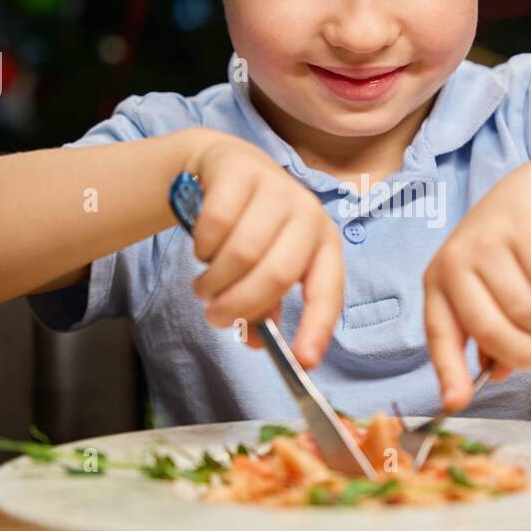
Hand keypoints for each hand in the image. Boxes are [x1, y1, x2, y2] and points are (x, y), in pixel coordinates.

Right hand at [181, 132, 342, 368]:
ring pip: (242, 252)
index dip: (317, 327)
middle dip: (240, 305)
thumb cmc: (251, 228)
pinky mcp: (241, 171)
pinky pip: (215, 223)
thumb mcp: (264, 266)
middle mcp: (308, 213)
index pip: (329, 291)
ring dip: (214, 280)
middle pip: (278, 274)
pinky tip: (202, 249)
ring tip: (204, 285)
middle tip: (215, 316)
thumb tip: (254, 342)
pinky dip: (202, 247)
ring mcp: (277, 187)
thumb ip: (262, 307)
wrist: (225, 169)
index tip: (302, 361)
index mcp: (324, 244)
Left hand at [423, 159, 530, 409]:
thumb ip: (490, 336)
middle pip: (489, 329)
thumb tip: (498, 374)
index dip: (448, 370)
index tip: (456, 402)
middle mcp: (456, 261)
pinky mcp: (525, 229)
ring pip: (526, 312)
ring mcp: (489, 242)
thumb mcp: (489, 292)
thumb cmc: (510, 254)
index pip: (440, 334)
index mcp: (439, 282)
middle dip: (524, 355)